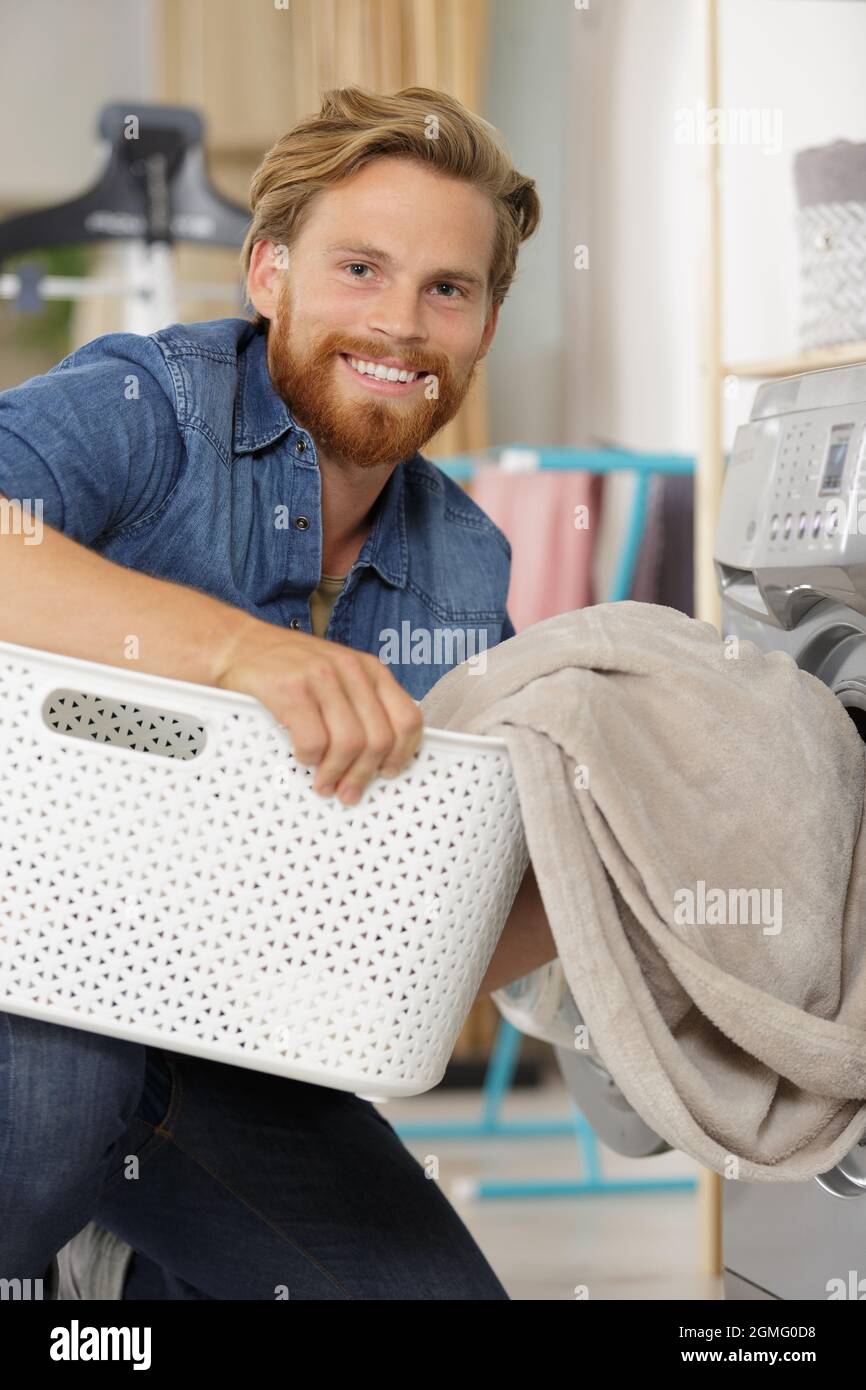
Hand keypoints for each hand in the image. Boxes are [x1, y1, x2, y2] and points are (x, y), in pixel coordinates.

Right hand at [214, 622, 423, 803]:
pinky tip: (302, 758)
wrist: (239, 645)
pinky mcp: (291, 689)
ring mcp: (321, 677)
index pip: (408, 717)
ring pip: (350, 744)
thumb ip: (359, 705)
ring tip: (325, 785)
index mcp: (370, 669)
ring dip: (337, 773)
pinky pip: (314, 741)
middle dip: (365, 774)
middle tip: (349, 792)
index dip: (403, 753)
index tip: (389, 773)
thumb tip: (379, 756)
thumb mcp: (336, 676)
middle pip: (379, 738)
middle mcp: (351, 670)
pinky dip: (310, 759)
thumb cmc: (289, 668)